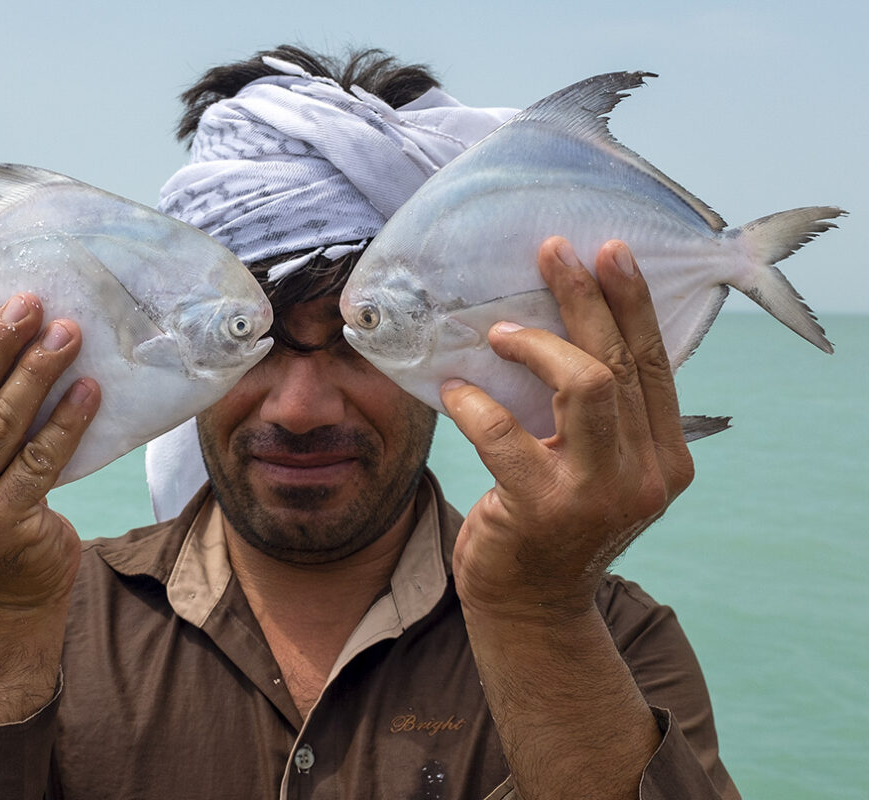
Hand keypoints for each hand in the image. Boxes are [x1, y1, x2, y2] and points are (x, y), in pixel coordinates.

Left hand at [441, 237, 693, 618]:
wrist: (530, 605)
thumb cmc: (555, 522)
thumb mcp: (596, 467)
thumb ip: (600, 414)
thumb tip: (565, 324)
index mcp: (665, 456)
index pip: (654, 363)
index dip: (631, 303)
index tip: (609, 251)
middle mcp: (645, 474)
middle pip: (620, 362)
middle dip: (586, 298)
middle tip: (554, 252)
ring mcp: (598, 494)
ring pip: (586, 385)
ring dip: (535, 346)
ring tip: (498, 331)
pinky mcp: (542, 509)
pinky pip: (502, 432)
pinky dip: (473, 403)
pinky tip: (454, 388)